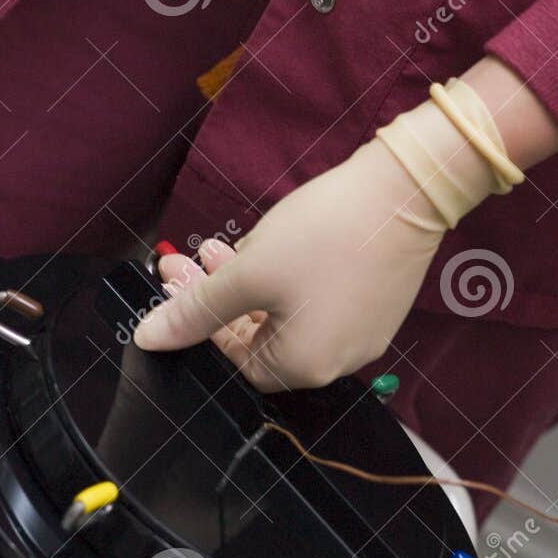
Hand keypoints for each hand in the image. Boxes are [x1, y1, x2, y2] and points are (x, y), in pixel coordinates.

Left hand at [133, 60, 557, 390]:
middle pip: (259, 340)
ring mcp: (360, 335)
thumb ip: (195, 311)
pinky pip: (317, 305)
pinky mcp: (375, 306)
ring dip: (249, 285)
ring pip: (286, 319)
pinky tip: (271, 247)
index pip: (235, 363)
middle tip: (191, 257)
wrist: (407, 191)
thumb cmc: (326, 234)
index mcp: (303, 366)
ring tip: (226, 244)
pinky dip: (286, 283)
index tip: (175, 282)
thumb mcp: (247, 272)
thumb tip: (150, 339)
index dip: (199, 326)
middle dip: (217, 298)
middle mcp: (336, 362)